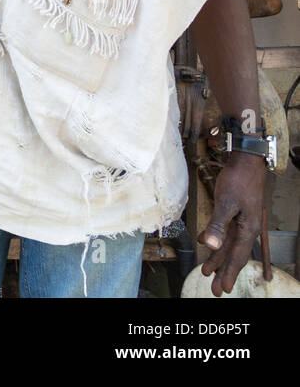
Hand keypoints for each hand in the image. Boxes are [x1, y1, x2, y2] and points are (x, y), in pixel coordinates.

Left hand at [198, 152, 265, 294]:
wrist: (247, 163)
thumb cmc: (238, 181)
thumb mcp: (226, 203)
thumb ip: (217, 225)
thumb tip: (208, 245)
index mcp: (247, 230)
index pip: (236, 257)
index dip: (228, 273)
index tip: (223, 289)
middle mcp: (246, 229)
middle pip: (232, 255)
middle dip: (223, 272)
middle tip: (215, 289)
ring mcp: (240, 221)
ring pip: (228, 245)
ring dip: (218, 258)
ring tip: (207, 271)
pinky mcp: (234, 213)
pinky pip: (225, 233)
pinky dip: (216, 240)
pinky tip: (205, 243)